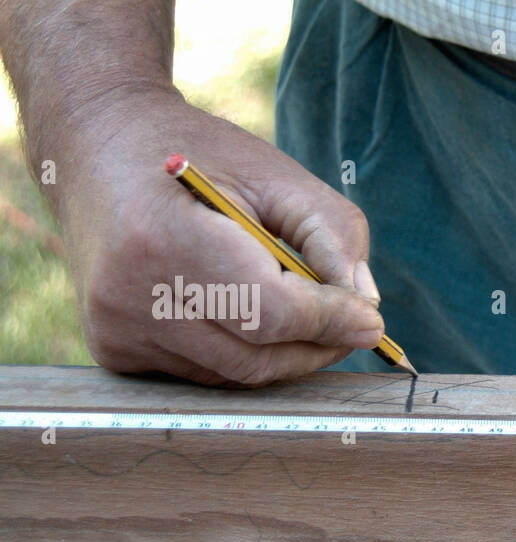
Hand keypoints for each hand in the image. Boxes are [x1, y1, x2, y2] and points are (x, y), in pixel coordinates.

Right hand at [53, 84, 383, 385]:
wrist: (100, 147)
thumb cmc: (201, 158)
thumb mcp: (278, 177)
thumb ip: (334, 237)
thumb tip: (366, 310)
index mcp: (164, 239)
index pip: (268, 311)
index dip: (329, 322)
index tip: (372, 323)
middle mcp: (130, 294)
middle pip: (256, 357)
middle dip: (317, 347)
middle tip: (354, 327)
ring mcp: (116, 329)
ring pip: (234, 375)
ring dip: (283, 355)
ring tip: (306, 317)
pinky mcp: (114, 349)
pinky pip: (204, 373)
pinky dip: (242, 354)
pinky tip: (246, 314)